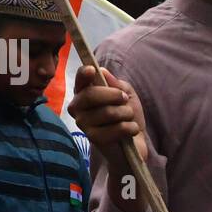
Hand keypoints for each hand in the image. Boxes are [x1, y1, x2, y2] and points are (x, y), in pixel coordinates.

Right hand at [68, 66, 148, 211]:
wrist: (134, 141)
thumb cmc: (126, 114)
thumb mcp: (126, 94)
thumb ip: (116, 83)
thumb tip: (103, 72)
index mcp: (83, 93)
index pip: (80, 81)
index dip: (83, 74)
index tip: (92, 70)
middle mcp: (77, 107)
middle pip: (91, 95)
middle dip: (114, 95)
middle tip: (125, 99)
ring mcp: (83, 123)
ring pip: (107, 112)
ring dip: (126, 113)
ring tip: (129, 118)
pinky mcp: (93, 138)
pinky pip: (115, 128)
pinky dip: (129, 127)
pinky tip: (131, 130)